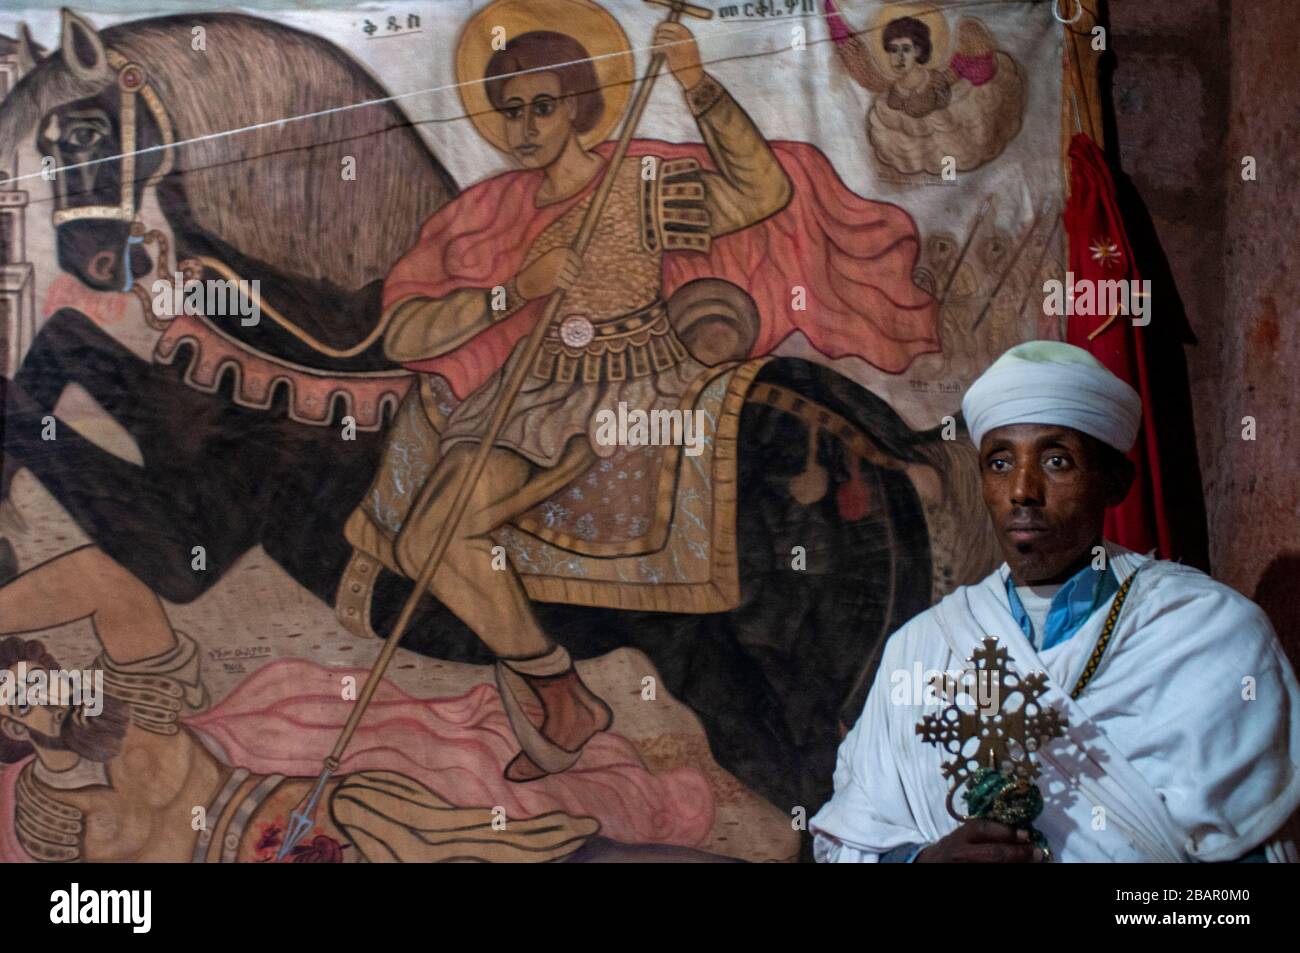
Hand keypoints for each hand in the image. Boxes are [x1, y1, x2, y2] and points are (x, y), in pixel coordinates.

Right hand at [516, 247, 581, 299]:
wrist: (527, 281)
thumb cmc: (542, 271)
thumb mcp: (553, 259)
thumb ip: (566, 258)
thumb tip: (584, 263)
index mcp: (560, 251)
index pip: (578, 260)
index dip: (579, 267)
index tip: (576, 271)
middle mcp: (560, 259)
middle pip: (577, 271)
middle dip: (573, 276)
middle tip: (563, 277)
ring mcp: (558, 269)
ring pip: (573, 279)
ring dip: (568, 282)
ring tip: (559, 281)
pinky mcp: (555, 279)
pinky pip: (567, 285)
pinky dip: (564, 287)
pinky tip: (556, 285)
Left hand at [655, 22, 703, 89]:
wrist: (693, 74)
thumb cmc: (689, 61)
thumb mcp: (686, 46)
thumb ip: (678, 38)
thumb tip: (661, 30)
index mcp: (687, 33)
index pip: (670, 24)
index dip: (661, 26)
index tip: (657, 31)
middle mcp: (683, 36)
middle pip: (664, 29)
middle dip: (656, 34)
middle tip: (654, 41)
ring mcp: (678, 43)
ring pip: (661, 38)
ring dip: (655, 43)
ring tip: (653, 48)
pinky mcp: (673, 52)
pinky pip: (660, 46)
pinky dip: (655, 49)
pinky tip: (654, 53)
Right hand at [913, 819, 1044, 862]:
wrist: (932, 864)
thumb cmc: (954, 847)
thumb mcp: (963, 835)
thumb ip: (984, 833)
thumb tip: (1019, 832)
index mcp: (961, 836)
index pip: (983, 829)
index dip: (1006, 832)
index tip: (1026, 834)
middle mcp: (962, 853)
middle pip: (994, 854)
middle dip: (1019, 854)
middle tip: (1037, 852)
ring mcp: (965, 867)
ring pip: (996, 867)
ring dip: (1018, 866)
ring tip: (1033, 862)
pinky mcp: (968, 877)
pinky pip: (993, 873)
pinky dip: (1009, 871)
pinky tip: (1019, 868)